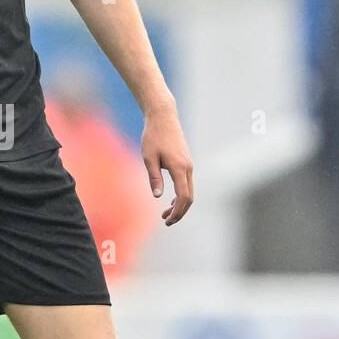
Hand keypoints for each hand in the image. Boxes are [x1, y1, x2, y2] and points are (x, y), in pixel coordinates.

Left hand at [141, 101, 193, 224]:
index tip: (168, 221)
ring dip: (180, 204)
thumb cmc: (153, 136)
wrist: (163, 117)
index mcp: (179, 168)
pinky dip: (181, 195)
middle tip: (166, 222)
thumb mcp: (149, 158)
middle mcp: (188, 168)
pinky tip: (171, 199)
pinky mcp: (186, 162)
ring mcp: (189, 165)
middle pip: (189, 197)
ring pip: (189, 191)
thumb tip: (157, 196)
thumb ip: (154, 177)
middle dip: (180, 212)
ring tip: (166, 214)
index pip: (183, 197)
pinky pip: (187, 183)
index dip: (178, 212)